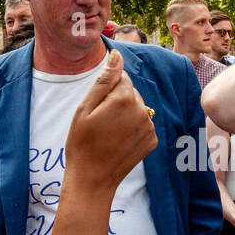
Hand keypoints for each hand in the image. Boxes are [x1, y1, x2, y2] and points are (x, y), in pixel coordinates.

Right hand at [65, 50, 156, 191]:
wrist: (93, 179)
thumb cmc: (82, 144)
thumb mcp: (85, 108)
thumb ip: (104, 79)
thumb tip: (117, 54)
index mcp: (124, 99)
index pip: (120, 77)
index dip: (105, 90)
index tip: (96, 108)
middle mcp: (142, 110)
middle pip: (130, 92)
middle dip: (117, 100)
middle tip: (100, 122)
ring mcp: (149, 127)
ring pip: (137, 107)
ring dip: (125, 114)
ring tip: (109, 133)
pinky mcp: (152, 140)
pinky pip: (143, 123)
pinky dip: (133, 127)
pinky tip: (118, 140)